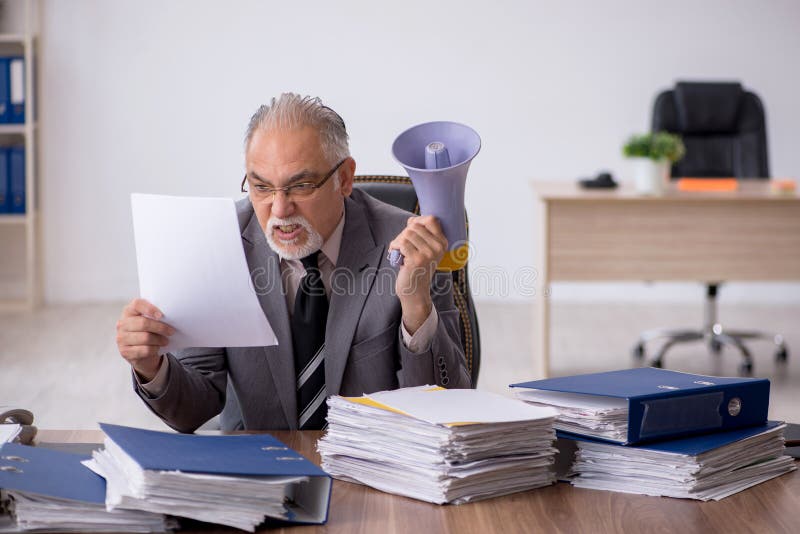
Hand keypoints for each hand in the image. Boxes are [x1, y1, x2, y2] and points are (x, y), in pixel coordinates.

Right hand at [116, 298, 174, 381]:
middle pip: (143, 323)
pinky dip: (154, 349)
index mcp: (129, 312)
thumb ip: (155, 316)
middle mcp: (122, 324)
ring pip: (145, 337)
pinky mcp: (125, 351)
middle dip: (160, 327)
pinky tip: (157, 348)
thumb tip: (171, 315)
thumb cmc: (148, 333)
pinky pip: (144, 350)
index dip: (150, 308)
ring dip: (159, 340)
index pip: (137, 304)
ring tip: (165, 341)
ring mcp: (122, 338)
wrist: (142, 353)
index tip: (161, 315)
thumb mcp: (150, 321)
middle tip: (171, 331)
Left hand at [389, 216, 446, 333]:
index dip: (417, 221)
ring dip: (398, 242)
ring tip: (400, 252)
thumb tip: (412, 220)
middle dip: (403, 234)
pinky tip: (396, 255)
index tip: (411, 231)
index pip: (431, 219)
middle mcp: (438, 247)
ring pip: (406, 234)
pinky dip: (394, 247)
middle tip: (402, 247)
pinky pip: (401, 243)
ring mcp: (428, 254)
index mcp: (442, 243)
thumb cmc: (416, 268)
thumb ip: (421, 235)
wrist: (415, 291)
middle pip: (414, 226)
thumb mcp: (424, 250)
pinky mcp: (417, 260)